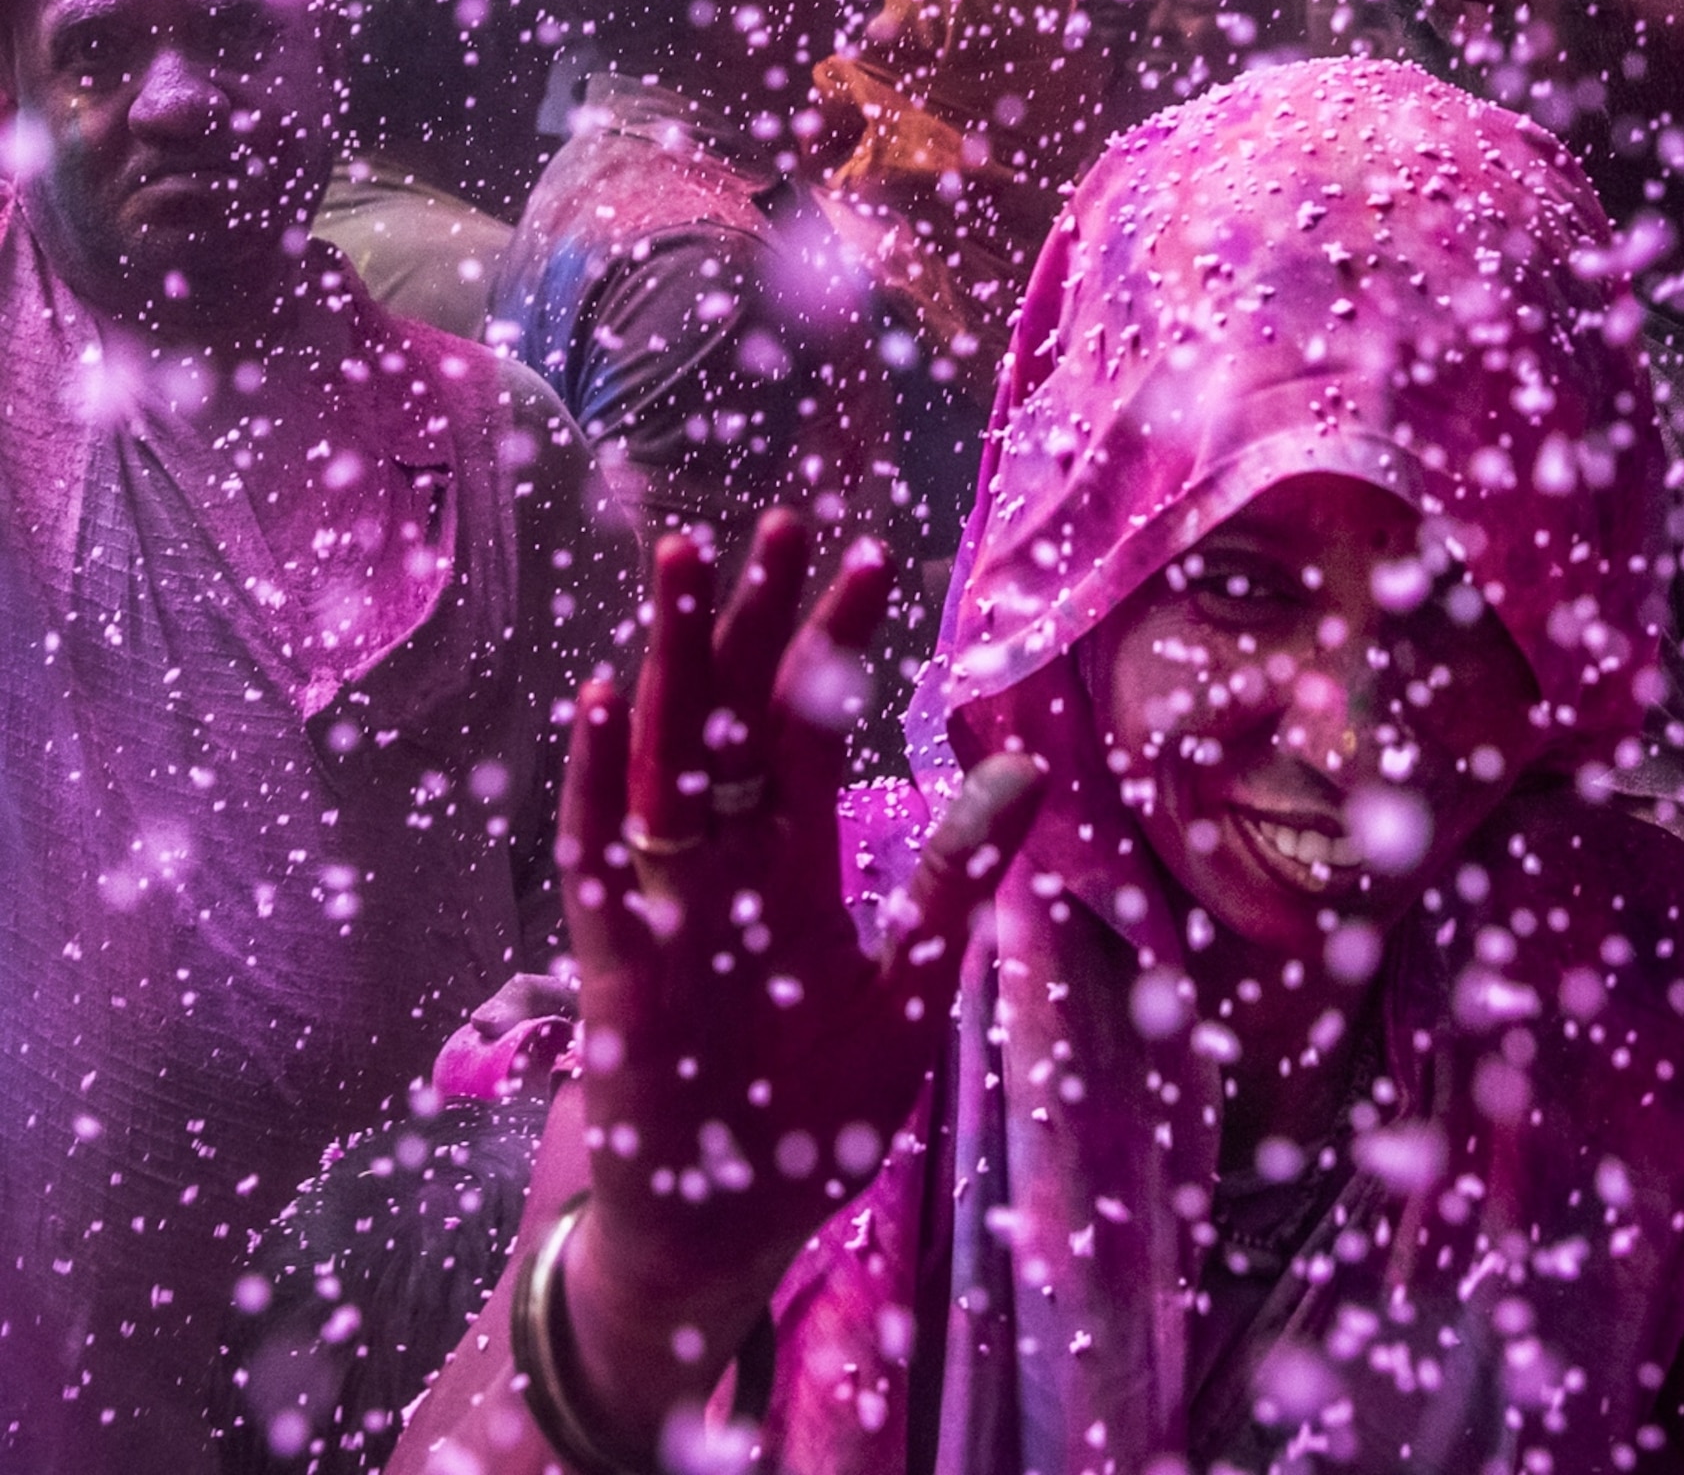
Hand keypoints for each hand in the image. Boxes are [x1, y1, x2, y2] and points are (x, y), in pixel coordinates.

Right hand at [551, 510, 1043, 1446]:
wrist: (723, 1227)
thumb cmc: (809, 1111)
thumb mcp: (911, 986)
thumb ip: (955, 878)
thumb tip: (1026, 768)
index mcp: (790, 865)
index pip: (809, 725)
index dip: (832, 642)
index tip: (869, 553)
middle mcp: (722, 867)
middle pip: (731, 716)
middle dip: (750, 617)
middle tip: (779, 518)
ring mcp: (663, 910)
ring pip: (664, 759)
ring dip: (672, 659)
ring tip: (684, 560)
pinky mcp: (618, 970)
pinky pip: (598, 863)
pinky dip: (595, 785)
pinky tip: (600, 701)